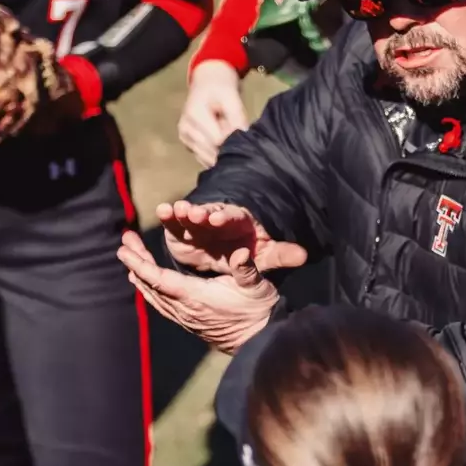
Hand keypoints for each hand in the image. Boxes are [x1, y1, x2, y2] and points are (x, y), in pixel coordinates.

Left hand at [119, 231, 277, 352]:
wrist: (261, 341)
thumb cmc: (259, 311)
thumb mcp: (257, 287)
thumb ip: (246, 269)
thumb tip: (242, 253)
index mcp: (196, 297)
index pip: (160, 279)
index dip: (140, 264)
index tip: (124, 250)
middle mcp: (185, 310)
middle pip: (151, 286)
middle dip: (135, 264)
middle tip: (123, 244)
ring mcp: (185, 318)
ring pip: (154, 297)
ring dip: (140, 277)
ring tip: (130, 260)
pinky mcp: (189, 323)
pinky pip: (161, 305)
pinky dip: (149, 291)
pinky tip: (146, 285)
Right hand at [156, 200, 306, 274]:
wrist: (229, 256)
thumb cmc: (250, 252)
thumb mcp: (267, 255)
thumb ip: (281, 254)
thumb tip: (303, 256)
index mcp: (239, 223)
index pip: (232, 218)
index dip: (224, 217)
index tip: (217, 218)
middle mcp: (216, 219)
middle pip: (209, 213)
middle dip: (201, 212)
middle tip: (193, 213)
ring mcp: (198, 224)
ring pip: (189, 216)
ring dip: (182, 212)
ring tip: (173, 209)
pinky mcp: (182, 232)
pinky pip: (174, 224)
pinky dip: (168, 216)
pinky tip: (162, 211)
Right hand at [178, 61, 247, 168]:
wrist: (207, 80)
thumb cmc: (220, 85)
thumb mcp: (231, 96)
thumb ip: (237, 118)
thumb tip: (245, 139)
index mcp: (194, 115)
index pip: (217, 140)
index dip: (232, 139)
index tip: (240, 129)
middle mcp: (185, 129)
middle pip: (211, 152)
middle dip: (227, 146)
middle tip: (234, 130)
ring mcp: (185, 138)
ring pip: (208, 158)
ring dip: (221, 150)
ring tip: (225, 132)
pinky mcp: (188, 144)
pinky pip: (204, 158)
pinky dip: (216, 154)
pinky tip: (221, 142)